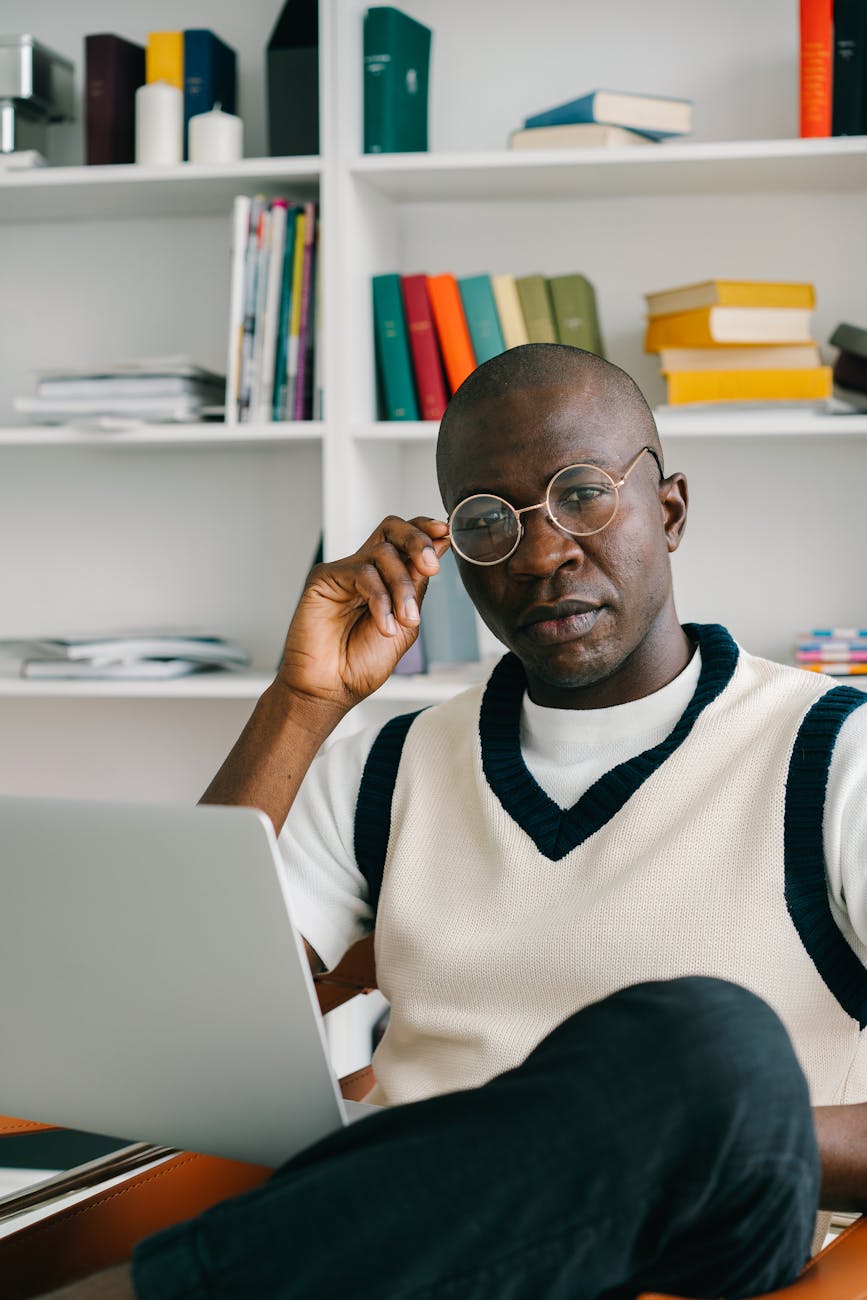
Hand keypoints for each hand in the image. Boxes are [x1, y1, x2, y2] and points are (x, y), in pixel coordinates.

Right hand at [277, 516, 450, 708]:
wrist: (331, 688)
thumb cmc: (362, 663)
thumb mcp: (405, 624)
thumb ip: (417, 587)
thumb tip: (439, 547)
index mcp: (386, 579)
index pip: (405, 539)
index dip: (426, 530)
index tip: (447, 533)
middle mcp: (365, 569)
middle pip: (392, 528)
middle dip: (417, 541)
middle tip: (431, 567)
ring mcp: (344, 572)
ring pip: (383, 553)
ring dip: (401, 588)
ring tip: (405, 620)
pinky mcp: (324, 578)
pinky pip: (362, 573)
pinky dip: (380, 600)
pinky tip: (384, 625)